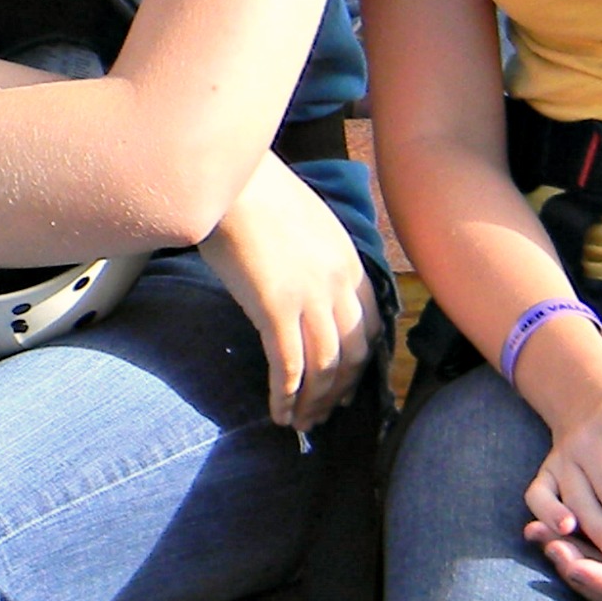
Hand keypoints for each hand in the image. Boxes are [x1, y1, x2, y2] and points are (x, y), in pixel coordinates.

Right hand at [199, 155, 376, 432]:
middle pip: (353, 354)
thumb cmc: (255, 192)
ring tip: (300, 424)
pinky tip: (277, 414)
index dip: (363, 362)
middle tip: (324, 415)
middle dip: (341, 392)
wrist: (228, 176)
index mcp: (348, 261)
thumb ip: (313, 257)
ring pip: (325, 368)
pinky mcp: (275, 308)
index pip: (373, 325)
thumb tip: (301, 284)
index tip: (348, 384)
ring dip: (314, 403)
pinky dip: (286, 396)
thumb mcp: (303, 221)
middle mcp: (338, 283)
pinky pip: (289, 366)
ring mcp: (310, 297)